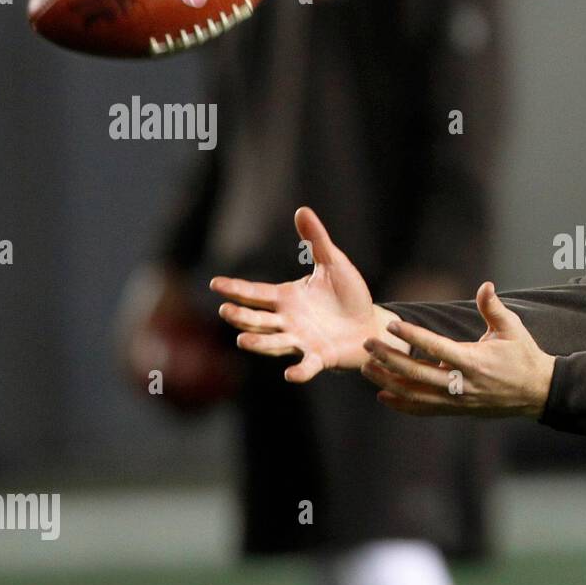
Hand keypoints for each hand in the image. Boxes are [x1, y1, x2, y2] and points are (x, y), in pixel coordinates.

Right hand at [210, 206, 405, 381]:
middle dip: (241, 316)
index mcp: (287, 298)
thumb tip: (301, 210)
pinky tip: (290, 374)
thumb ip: (317, 240)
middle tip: (225, 311)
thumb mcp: (334, 263)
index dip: (236, 289)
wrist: (371, 323)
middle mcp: (288, 321)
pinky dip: (299, 371)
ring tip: (243, 340)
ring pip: (274, 343)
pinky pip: (306, 366)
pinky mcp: (320, 357)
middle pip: (257, 319)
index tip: (215, 284)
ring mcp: (301, 340)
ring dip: (259, 343)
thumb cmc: (350, 294)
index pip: (255, 293)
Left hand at [361, 281, 555, 418]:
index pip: (436, 348)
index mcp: (474, 361)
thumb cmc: (523, 356)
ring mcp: (458, 401)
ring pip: (415, 394)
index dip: (412, 336)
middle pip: (417, 374)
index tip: (392, 325)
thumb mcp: (512, 329)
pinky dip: (402, 404)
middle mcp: (463, 384)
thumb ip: (493, 308)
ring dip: (388, 381)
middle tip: (368, 345)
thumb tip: (485, 285)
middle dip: (389, 359)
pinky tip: (383, 395)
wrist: (537, 392)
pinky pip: (424, 410)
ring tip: (367, 369)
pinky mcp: (457, 410)